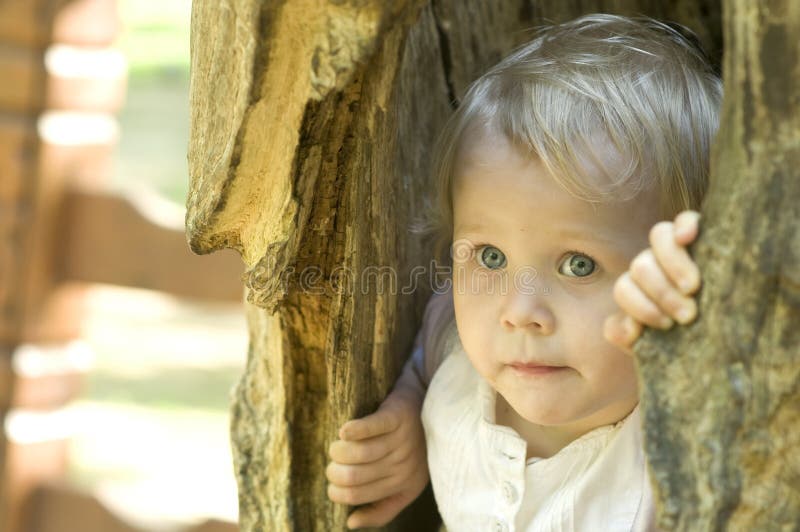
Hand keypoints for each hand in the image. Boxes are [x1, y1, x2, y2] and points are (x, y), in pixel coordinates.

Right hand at [327, 388, 428, 528]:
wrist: (429, 407)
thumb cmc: (411, 449)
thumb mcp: (404, 486)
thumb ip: (382, 509)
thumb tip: (351, 523)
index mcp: (404, 485)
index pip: (358, 495)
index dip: (336, 491)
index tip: (332, 482)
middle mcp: (404, 464)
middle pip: (354, 475)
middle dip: (334, 471)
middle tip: (333, 464)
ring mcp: (402, 439)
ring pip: (359, 453)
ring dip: (338, 451)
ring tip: (336, 447)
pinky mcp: (398, 415)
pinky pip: (373, 425)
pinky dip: (354, 430)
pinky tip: (344, 432)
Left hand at [604, 210, 701, 351]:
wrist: (725, 330)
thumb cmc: (687, 335)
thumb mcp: (656, 342)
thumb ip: (626, 334)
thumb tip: (630, 327)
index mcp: (637, 288)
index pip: (624, 289)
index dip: (640, 307)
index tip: (666, 325)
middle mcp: (652, 263)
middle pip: (641, 265)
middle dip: (662, 293)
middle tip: (686, 316)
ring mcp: (674, 245)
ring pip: (658, 237)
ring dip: (674, 266)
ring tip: (692, 290)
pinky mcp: (700, 230)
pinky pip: (686, 218)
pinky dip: (684, 225)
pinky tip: (688, 237)